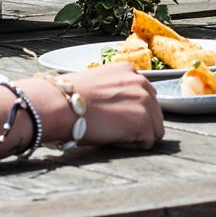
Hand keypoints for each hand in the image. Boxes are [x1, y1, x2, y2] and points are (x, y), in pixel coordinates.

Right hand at [31, 63, 163, 149]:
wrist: (60, 105)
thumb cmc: (69, 99)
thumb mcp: (97, 83)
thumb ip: (115, 91)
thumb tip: (119, 108)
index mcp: (129, 71)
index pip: (144, 96)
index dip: (130, 111)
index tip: (113, 117)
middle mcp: (141, 82)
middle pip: (154, 112)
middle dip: (138, 123)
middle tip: (112, 128)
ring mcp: (145, 100)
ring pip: (155, 128)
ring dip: (137, 135)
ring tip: (112, 133)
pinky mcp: (143, 121)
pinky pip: (147, 141)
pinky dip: (132, 145)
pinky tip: (113, 139)